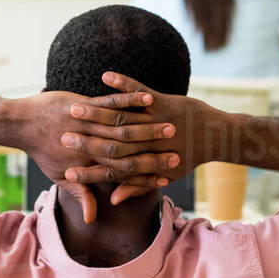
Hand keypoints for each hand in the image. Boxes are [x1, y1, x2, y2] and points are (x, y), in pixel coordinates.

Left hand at [14, 87, 181, 223]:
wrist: (20, 123)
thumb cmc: (42, 151)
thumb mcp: (59, 176)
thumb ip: (81, 195)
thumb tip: (92, 218)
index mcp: (88, 162)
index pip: (124, 171)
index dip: (148, 172)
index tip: (169, 173)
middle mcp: (90, 141)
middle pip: (129, 147)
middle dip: (154, 148)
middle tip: (177, 150)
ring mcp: (87, 121)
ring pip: (123, 123)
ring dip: (148, 124)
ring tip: (170, 124)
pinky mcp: (84, 102)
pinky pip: (111, 100)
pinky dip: (131, 98)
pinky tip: (149, 98)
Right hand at [61, 72, 217, 205]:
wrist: (217, 136)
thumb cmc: (188, 157)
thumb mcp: (164, 176)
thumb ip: (137, 187)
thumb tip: (113, 200)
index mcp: (148, 162)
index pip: (111, 171)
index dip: (88, 173)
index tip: (67, 172)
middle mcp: (149, 143)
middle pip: (110, 143)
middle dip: (84, 141)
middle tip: (61, 138)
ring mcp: (154, 120)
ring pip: (120, 117)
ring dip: (96, 111)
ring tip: (74, 108)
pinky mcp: (162, 102)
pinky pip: (138, 91)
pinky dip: (122, 83)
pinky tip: (105, 76)